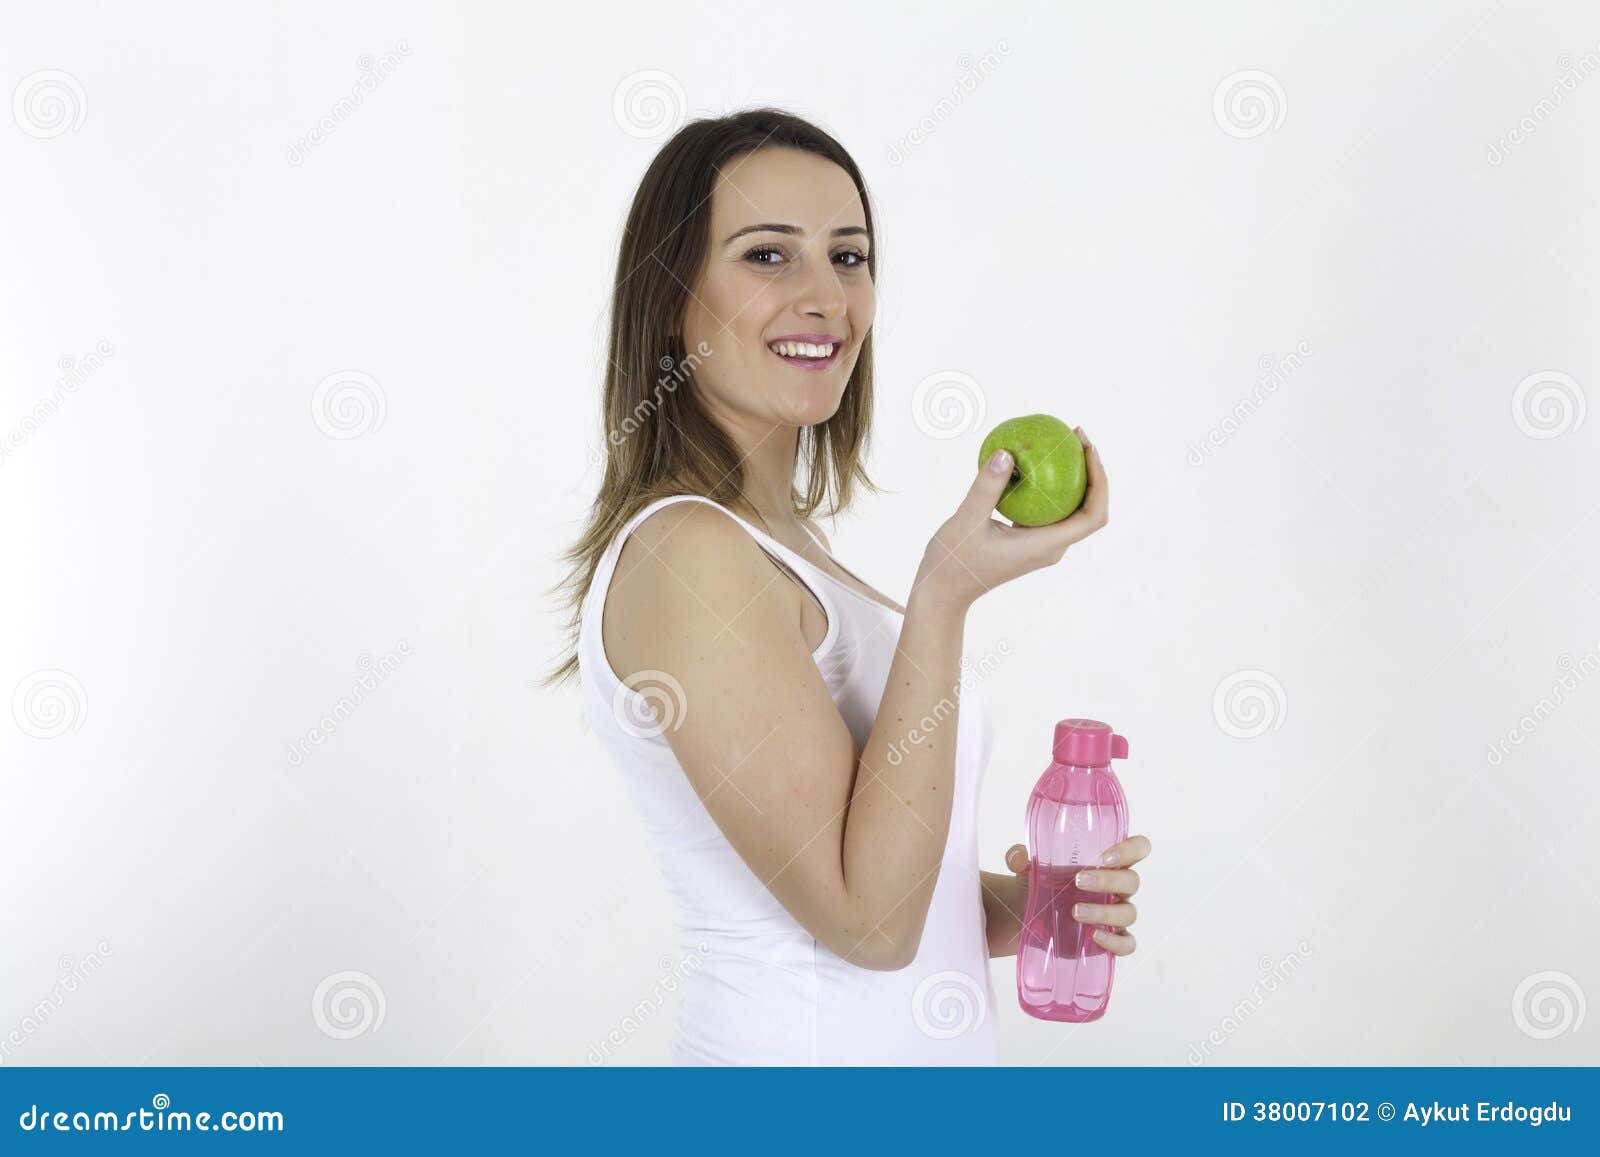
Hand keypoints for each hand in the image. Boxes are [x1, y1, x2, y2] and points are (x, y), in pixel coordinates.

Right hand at [913, 426, 1108, 612]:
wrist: (943, 591)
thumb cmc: (953, 563)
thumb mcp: (965, 521)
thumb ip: (987, 488)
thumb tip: (1006, 453)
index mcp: (1045, 546)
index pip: (1093, 515)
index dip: (1100, 481)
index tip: (1086, 448)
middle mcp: (1050, 547)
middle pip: (1088, 507)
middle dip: (1090, 470)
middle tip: (1075, 434)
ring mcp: (1041, 545)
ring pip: (1071, 508)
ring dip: (1073, 476)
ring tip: (1061, 443)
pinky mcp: (1029, 540)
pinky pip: (1049, 509)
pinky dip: (1049, 485)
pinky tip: (1031, 463)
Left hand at [1004, 834, 1149, 956]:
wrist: (1026, 913)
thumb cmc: (1039, 881)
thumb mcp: (1027, 867)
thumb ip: (1020, 857)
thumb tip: (1017, 856)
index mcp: (1108, 862)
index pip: (1137, 848)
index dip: (1131, 849)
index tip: (1106, 855)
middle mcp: (1117, 887)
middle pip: (1131, 881)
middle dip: (1108, 880)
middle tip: (1078, 881)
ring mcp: (1115, 914)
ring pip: (1129, 913)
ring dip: (1104, 912)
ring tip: (1075, 912)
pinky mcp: (1110, 939)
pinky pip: (1127, 943)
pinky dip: (1115, 942)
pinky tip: (1094, 936)